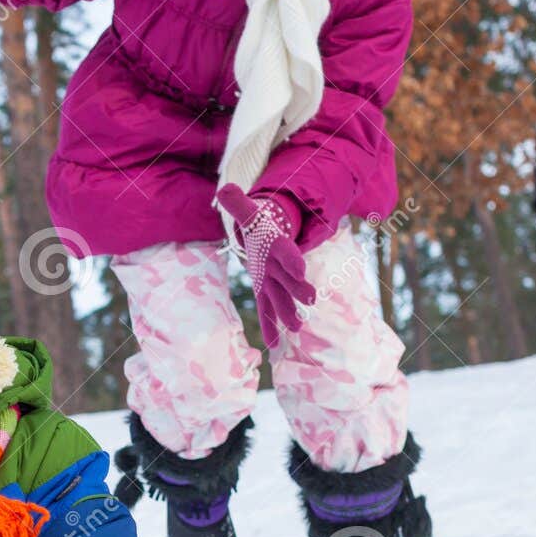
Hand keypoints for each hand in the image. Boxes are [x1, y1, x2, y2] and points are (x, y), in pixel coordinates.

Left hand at [217, 184, 315, 348]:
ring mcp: (274, 280)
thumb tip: (225, 190)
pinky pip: (268, 310)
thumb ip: (237, 203)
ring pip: (282, 297)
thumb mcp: (248, 211)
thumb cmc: (259, 222)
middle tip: (310, 301)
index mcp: (276, 245)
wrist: (267, 233)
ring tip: (296, 329)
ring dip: (288, 312)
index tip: (301, 271)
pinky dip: (270, 326)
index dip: (292, 260)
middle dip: (298, 290)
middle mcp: (279, 266)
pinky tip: (273, 346)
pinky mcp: (266, 290)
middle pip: (289, 278)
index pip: (286, 252)